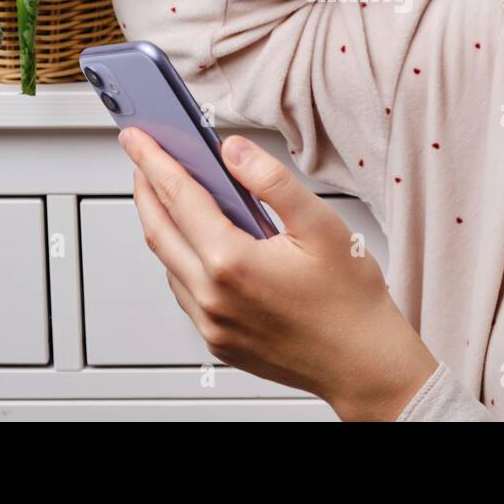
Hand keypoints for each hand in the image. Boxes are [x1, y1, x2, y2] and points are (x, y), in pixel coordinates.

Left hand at [118, 126, 439, 420]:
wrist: (365, 364)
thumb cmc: (351, 301)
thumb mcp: (320, 224)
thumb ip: (271, 181)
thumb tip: (233, 152)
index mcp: (233, 263)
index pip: (179, 197)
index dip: (154, 161)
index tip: (139, 139)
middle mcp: (213, 298)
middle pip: (160, 231)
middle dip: (145, 189)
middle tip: (142, 159)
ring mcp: (212, 325)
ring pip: (168, 264)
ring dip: (162, 226)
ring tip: (170, 196)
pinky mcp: (219, 342)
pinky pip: (184, 293)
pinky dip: (180, 260)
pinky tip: (198, 244)